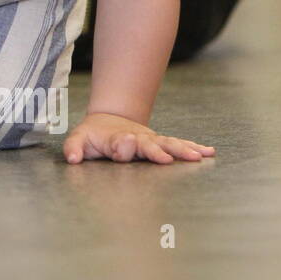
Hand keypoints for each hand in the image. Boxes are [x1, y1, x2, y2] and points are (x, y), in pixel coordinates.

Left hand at [63, 112, 215, 164]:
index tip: (129, 143)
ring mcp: (150, 141)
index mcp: (115, 140)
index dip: (123, 146)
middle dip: (156, 151)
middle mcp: (136, 140)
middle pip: (147, 145)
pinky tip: (209, 152)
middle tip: (166, 158)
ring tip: (197, 156)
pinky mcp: (160, 143)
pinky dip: (192, 147)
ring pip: (167, 144)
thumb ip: (74, 148)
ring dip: (181, 150)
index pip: (119, 144)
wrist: (109, 120)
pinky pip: (178, 144)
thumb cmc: (93, 135)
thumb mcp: (79, 139)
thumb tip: (72, 159)